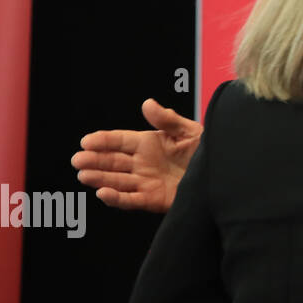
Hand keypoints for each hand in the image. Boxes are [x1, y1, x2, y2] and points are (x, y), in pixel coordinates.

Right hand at [70, 99, 202, 212]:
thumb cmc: (209, 150)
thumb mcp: (191, 131)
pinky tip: (102, 193)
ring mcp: (147, 182)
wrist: (225, 175)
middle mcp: (144, 163)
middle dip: (95, 160)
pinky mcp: (154, 199)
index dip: (103, 140)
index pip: (120, 141)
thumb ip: (168, 120)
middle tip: (78, 159)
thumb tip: (147, 103)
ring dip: (100, 178)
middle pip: (114, 161)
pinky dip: (116, 198)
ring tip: (84, 174)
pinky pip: (131, 199)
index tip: (86, 141)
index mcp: (150, 143)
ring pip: (117, 180)